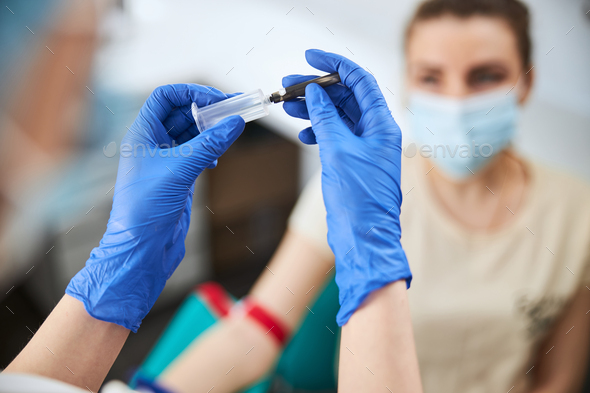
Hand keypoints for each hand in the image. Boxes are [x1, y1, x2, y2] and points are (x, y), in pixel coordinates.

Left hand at [66, 84, 244, 330]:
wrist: (142, 248)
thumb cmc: (146, 208)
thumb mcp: (180, 169)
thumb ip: (209, 144)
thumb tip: (235, 123)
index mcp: (142, 134)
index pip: (165, 98)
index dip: (190, 92)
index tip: (217, 97)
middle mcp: (152, 144)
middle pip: (182, 114)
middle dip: (207, 111)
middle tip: (234, 111)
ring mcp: (165, 162)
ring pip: (192, 135)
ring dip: (211, 131)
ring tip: (231, 131)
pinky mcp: (178, 178)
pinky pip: (197, 154)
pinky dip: (210, 151)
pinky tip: (218, 157)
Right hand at [283, 49, 410, 324]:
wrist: (364, 239)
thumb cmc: (358, 200)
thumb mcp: (339, 151)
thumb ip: (327, 117)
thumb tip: (316, 92)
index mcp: (382, 125)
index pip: (360, 81)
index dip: (335, 63)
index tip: (310, 55)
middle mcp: (377, 133)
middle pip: (347, 97)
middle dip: (318, 88)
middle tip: (288, 85)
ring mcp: (366, 148)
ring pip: (339, 116)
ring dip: (314, 109)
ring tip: (288, 106)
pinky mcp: (354, 162)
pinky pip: (336, 136)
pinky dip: (319, 130)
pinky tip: (305, 132)